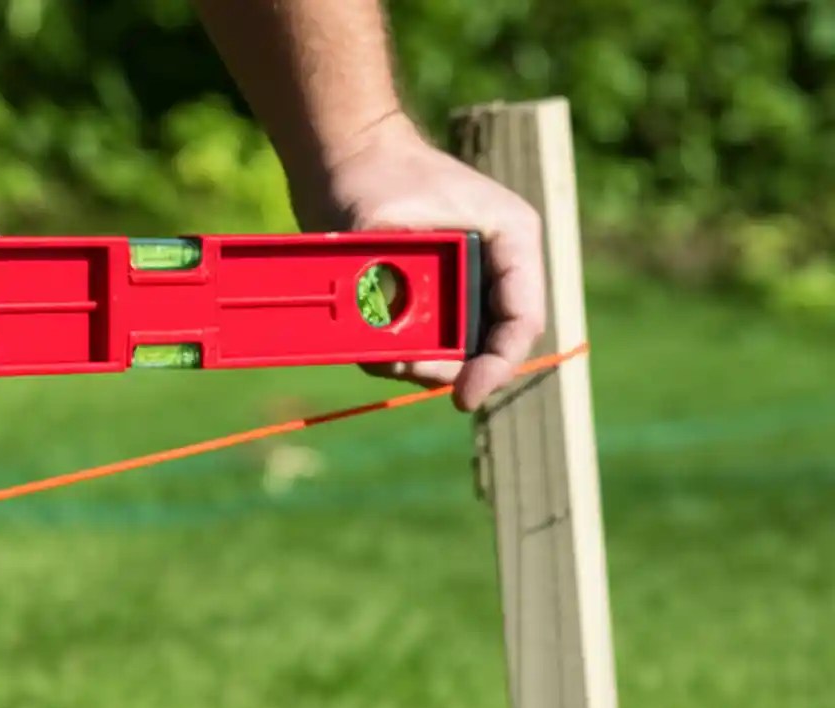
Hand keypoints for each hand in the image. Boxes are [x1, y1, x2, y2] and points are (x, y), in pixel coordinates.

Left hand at [289, 112, 545, 410]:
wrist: (345, 150)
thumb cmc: (369, 176)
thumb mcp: (376, 229)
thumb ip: (384, 289)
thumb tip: (389, 354)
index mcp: (511, 237)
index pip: (522, 321)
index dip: (496, 367)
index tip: (463, 397)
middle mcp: (500, 260)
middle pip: (491, 340)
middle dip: (449, 366)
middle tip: (405, 368)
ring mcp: (472, 276)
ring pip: (461, 345)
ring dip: (422, 361)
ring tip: (383, 352)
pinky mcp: (442, 288)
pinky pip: (435, 335)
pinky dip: (405, 348)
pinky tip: (376, 339)